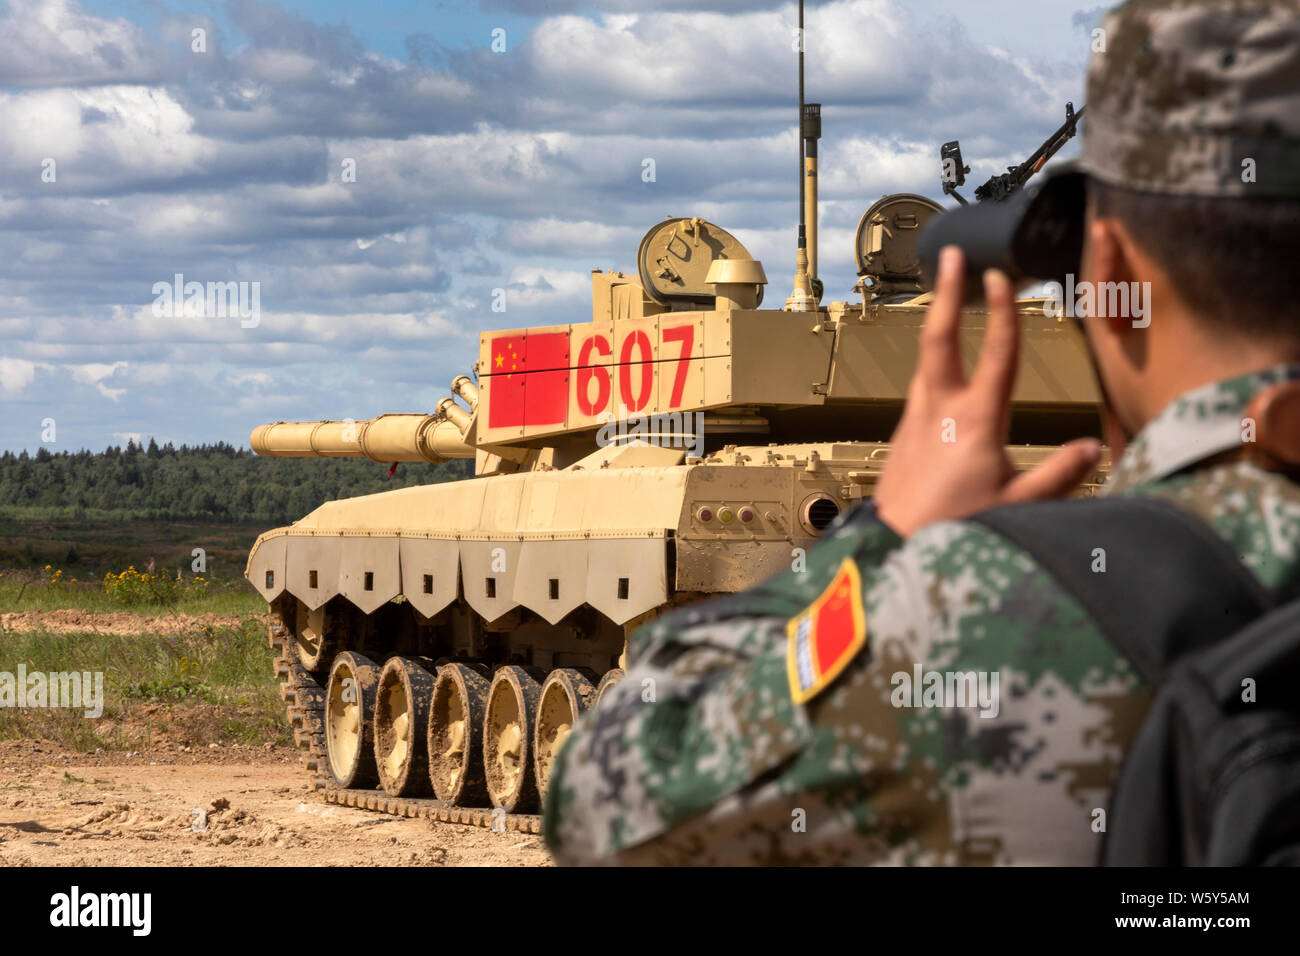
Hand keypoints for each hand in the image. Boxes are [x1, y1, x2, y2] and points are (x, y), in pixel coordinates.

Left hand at [873, 246, 1101, 537]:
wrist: (890, 549)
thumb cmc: (951, 530)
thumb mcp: (1018, 507)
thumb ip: (1058, 476)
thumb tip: (1094, 450)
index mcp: (974, 421)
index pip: (995, 353)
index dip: (1001, 311)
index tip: (997, 276)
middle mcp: (937, 411)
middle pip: (939, 338)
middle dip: (946, 292)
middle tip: (949, 257)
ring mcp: (912, 421)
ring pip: (925, 362)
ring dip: (936, 326)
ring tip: (945, 299)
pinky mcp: (899, 436)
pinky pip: (918, 389)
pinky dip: (930, 366)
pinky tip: (939, 372)